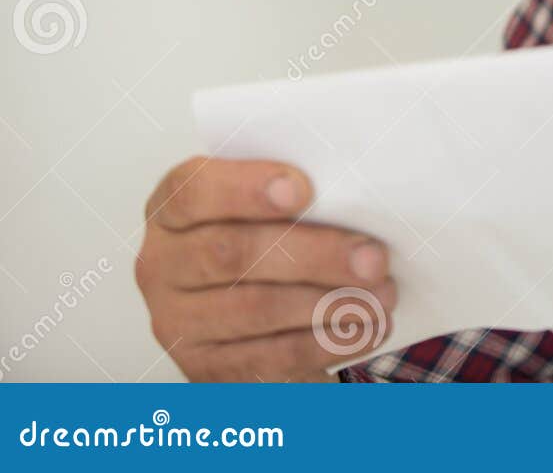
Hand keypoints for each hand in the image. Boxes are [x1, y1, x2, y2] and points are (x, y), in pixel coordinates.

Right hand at [136, 157, 396, 380]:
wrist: (260, 316)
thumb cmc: (273, 240)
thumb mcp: (272, 208)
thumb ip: (295, 194)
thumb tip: (354, 190)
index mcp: (172, 209)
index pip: (192, 191)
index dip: (244, 189)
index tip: (302, 189)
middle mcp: (162, 265)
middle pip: (231, 254)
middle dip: (314, 253)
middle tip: (374, 257)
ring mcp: (178, 322)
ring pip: (255, 309)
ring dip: (330, 302)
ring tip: (383, 294)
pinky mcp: (206, 369)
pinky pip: (270, 357)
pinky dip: (327, 341)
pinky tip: (367, 328)